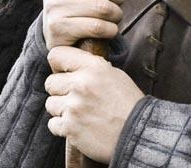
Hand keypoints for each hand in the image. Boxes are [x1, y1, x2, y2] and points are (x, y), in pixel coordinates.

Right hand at [41, 0, 137, 48]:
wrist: (59, 32)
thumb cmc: (81, 0)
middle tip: (115, 2)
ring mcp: (53, 7)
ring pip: (103, 8)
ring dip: (115, 15)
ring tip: (111, 16)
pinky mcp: (58, 29)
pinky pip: (97, 27)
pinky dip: (110, 30)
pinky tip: (106, 29)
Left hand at [45, 46, 143, 162]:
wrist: (139, 134)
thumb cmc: (129, 104)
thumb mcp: (115, 75)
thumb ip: (91, 67)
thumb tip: (72, 64)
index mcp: (93, 67)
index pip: (56, 55)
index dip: (58, 64)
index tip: (63, 72)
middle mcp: (81, 84)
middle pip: (50, 83)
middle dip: (60, 90)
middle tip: (74, 98)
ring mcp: (74, 107)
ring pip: (50, 104)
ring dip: (61, 110)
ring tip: (78, 113)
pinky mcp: (70, 128)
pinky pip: (53, 124)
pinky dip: (62, 127)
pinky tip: (77, 126)